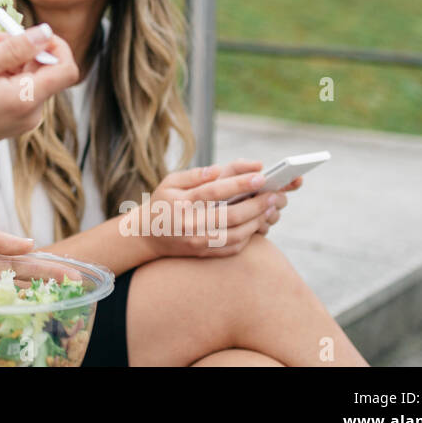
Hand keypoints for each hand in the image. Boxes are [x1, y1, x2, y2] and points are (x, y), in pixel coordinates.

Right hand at [0, 24, 77, 192]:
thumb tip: (45, 33)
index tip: (32, 34)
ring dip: (11, 61)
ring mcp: (23, 120)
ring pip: (31, 79)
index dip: (56, 46)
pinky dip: (6, 76)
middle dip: (23, 49)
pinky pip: (21, 91)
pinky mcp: (13, 122)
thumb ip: (16, 48)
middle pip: (46, 70)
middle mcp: (31, 113)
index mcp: (25, 99)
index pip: (67, 69)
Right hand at [129, 160, 295, 258]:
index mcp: (181, 203)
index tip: (260, 175)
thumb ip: (194, 175)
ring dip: (257, 220)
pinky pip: (233, 247)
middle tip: (274, 194)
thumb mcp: (170, 182)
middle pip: (231, 215)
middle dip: (256, 204)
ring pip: (236, 233)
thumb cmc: (162, 203)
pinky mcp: (205, 253)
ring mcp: (198, 241)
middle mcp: (190, 224)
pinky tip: (257, 223)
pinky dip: (248, 235)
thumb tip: (218, 170)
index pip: (214, 192)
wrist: (147, 236)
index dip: (238, 184)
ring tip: (270, 207)